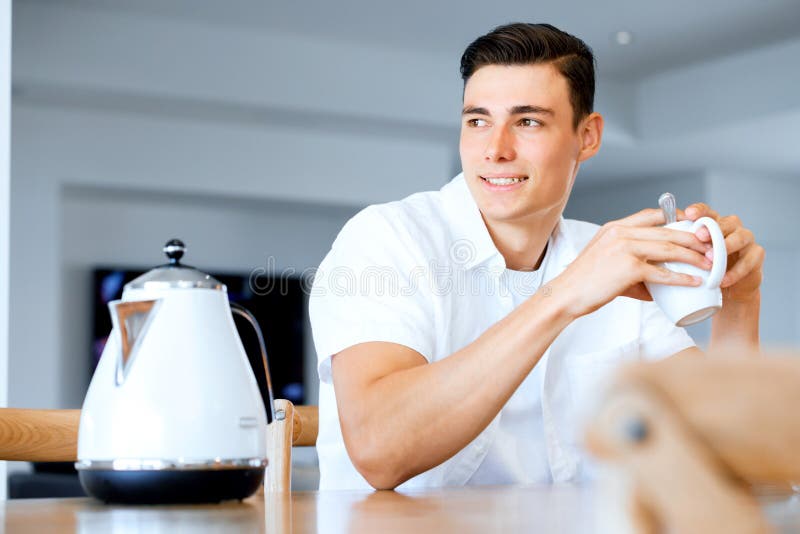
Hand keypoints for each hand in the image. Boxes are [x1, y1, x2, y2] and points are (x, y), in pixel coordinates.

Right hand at [552, 209, 711, 318]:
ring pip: (670, 249)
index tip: (693, 227)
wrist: (566, 294)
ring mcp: (625, 248)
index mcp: (614, 227)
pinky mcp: (629, 268)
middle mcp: (621, 233)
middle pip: (668, 231)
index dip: (676, 218)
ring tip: (710, 264)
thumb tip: (659, 284)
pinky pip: (663, 272)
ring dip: (694, 257)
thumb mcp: (606, 260)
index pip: (652, 215)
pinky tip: (695, 282)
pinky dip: (682, 278)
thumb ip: (633, 265)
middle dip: (694, 239)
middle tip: (711, 248)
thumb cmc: (585, 282)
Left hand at [681, 204, 763, 302]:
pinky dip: (735, 272)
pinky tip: (723, 280)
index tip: (688, 214)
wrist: (727, 289)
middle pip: (724, 222)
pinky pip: (749, 261)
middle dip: (712, 229)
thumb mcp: (688, 258)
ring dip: (725, 248)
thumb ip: (676, 248)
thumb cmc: (703, 269)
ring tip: (711, 260)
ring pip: (740, 238)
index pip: (706, 212)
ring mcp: (746, 239)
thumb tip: (650, 246)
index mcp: (713, 223)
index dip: (699, 211)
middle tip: (699, 236)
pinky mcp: (757, 255)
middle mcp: (731, 227)